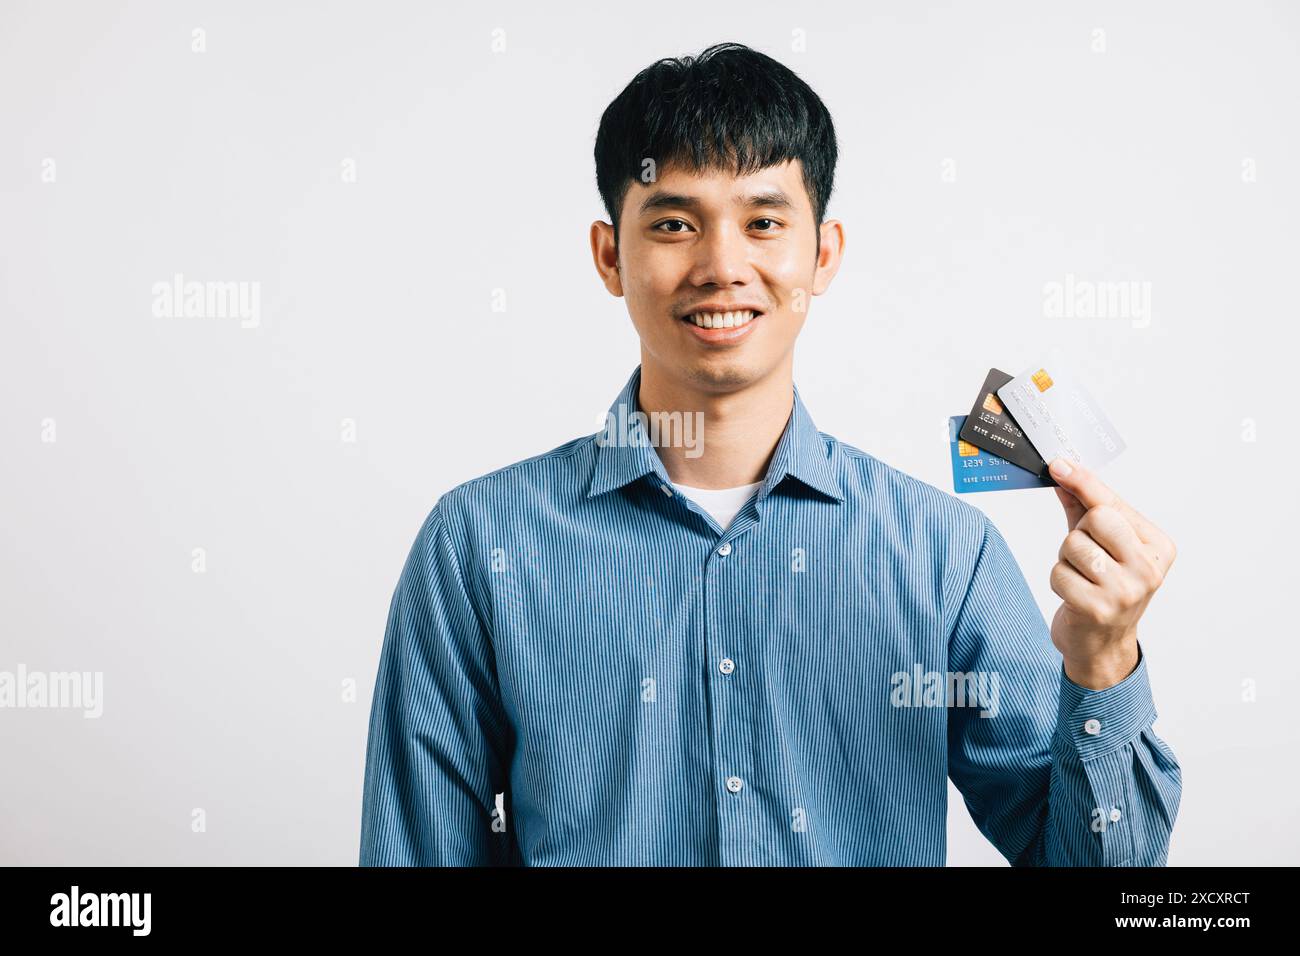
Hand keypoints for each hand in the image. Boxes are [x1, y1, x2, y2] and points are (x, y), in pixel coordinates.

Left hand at [1046, 457, 1176, 689]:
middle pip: (1095, 519)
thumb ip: (1085, 508)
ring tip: (1081, 578)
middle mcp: (1149, 568)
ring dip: (1065, 560)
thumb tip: (1063, 473)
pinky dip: (1058, 580)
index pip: (1112, 504)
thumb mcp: (1100, 544)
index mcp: (1158, 547)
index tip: (1059, 464)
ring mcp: (1127, 591)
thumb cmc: (1102, 586)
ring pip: (1073, 545)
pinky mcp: (1099, 609)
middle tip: (1086, 556)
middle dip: (1078, 533)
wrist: (1101, 643)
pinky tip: (1074, 595)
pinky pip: (1059, 573)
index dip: (1083, 482)